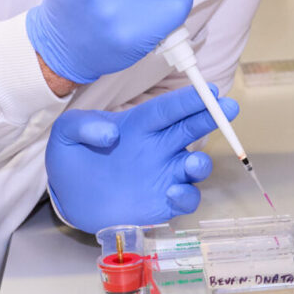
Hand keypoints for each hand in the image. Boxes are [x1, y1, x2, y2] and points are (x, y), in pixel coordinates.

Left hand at [45, 84, 238, 233]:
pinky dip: (185, 195)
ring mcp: (162, 174)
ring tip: (193, 164)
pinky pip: (185, 198)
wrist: (67, 196)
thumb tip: (110, 135)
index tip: (210, 91)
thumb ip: (82, 126)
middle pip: (190, 130)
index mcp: (138, 126)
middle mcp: (157, 147)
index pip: (167, 110)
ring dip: (201, 164)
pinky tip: (173, 192)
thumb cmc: (71, 157)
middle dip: (210, 118)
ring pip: (194, 167)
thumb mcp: (65, 133)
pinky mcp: (162, 202)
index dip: (188, 100)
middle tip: (229, 108)